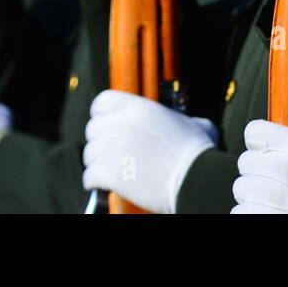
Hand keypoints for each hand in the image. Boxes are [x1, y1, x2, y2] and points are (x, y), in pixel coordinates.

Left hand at [81, 89, 216, 213]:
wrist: (195, 179)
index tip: (107, 123)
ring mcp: (115, 150)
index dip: (102, 113)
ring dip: (96, 161)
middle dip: (99, 140)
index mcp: (140, 109)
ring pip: (89, 153)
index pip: (102, 102)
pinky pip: (89, 176)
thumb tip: (192, 125)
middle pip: (92, 128)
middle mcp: (123, 125)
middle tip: (109, 150)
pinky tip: (103, 184)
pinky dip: (94, 182)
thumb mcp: (197, 124)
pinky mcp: (112, 175)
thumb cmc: (199, 153)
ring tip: (107, 168)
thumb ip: (185, 120)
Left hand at [231, 119, 287, 213]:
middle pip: (246, 162)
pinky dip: (253, 214)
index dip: (262, 141)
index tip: (269, 150)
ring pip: (242, 189)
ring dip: (256, 196)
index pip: (254, 131)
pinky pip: (241, 212)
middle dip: (260, 172)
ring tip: (278, 203)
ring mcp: (270, 197)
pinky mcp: (263, 218)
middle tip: (279, 182)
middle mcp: (279, 167)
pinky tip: (273, 214)